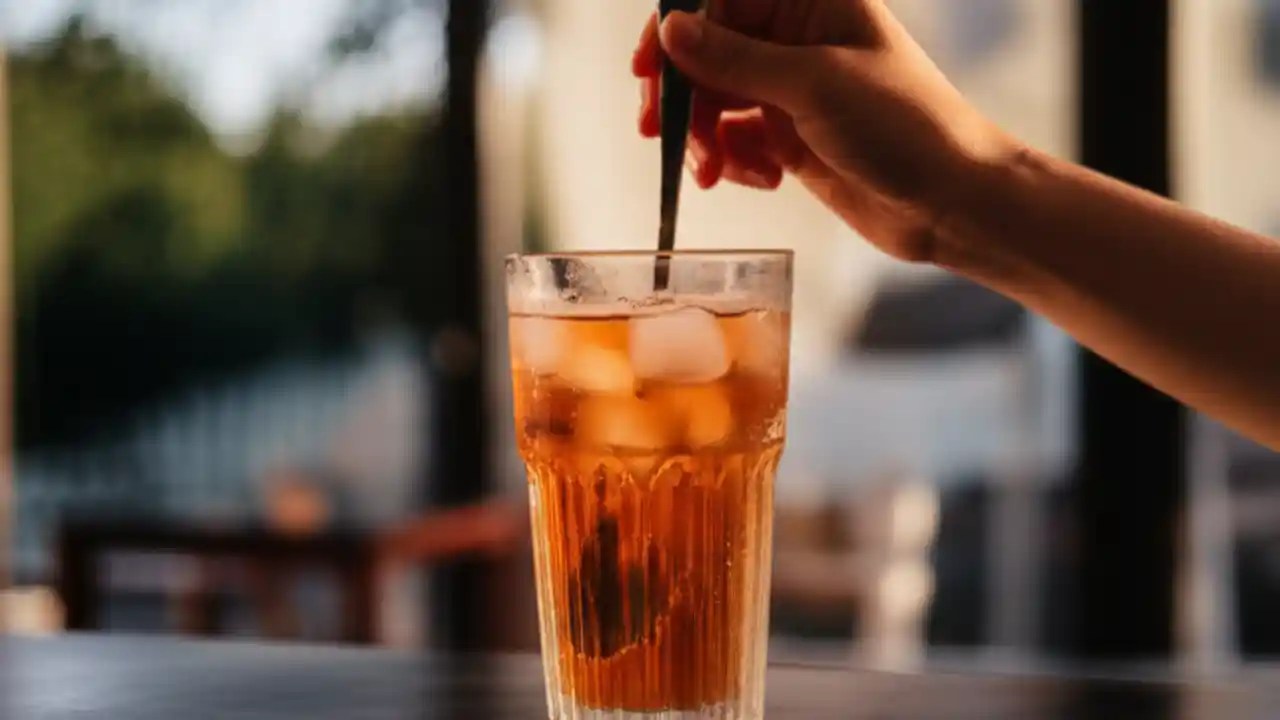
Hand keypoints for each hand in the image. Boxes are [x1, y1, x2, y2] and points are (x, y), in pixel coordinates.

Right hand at [633, 0, 1017, 262]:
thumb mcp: (814, 86)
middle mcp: (797, 38)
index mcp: (810, 2)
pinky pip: (735, 140)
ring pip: (714, 100)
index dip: (674, 28)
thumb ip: (736, 58)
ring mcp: (791, 89)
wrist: (953, 201)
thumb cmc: (905, 127)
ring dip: (705, 138)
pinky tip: (761, 179)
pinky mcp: (790, 136)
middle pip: (705, 51)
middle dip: (683, 97)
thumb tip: (671, 30)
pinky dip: (734, 161)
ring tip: (716, 172)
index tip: (647, 70)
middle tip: (661, 136)